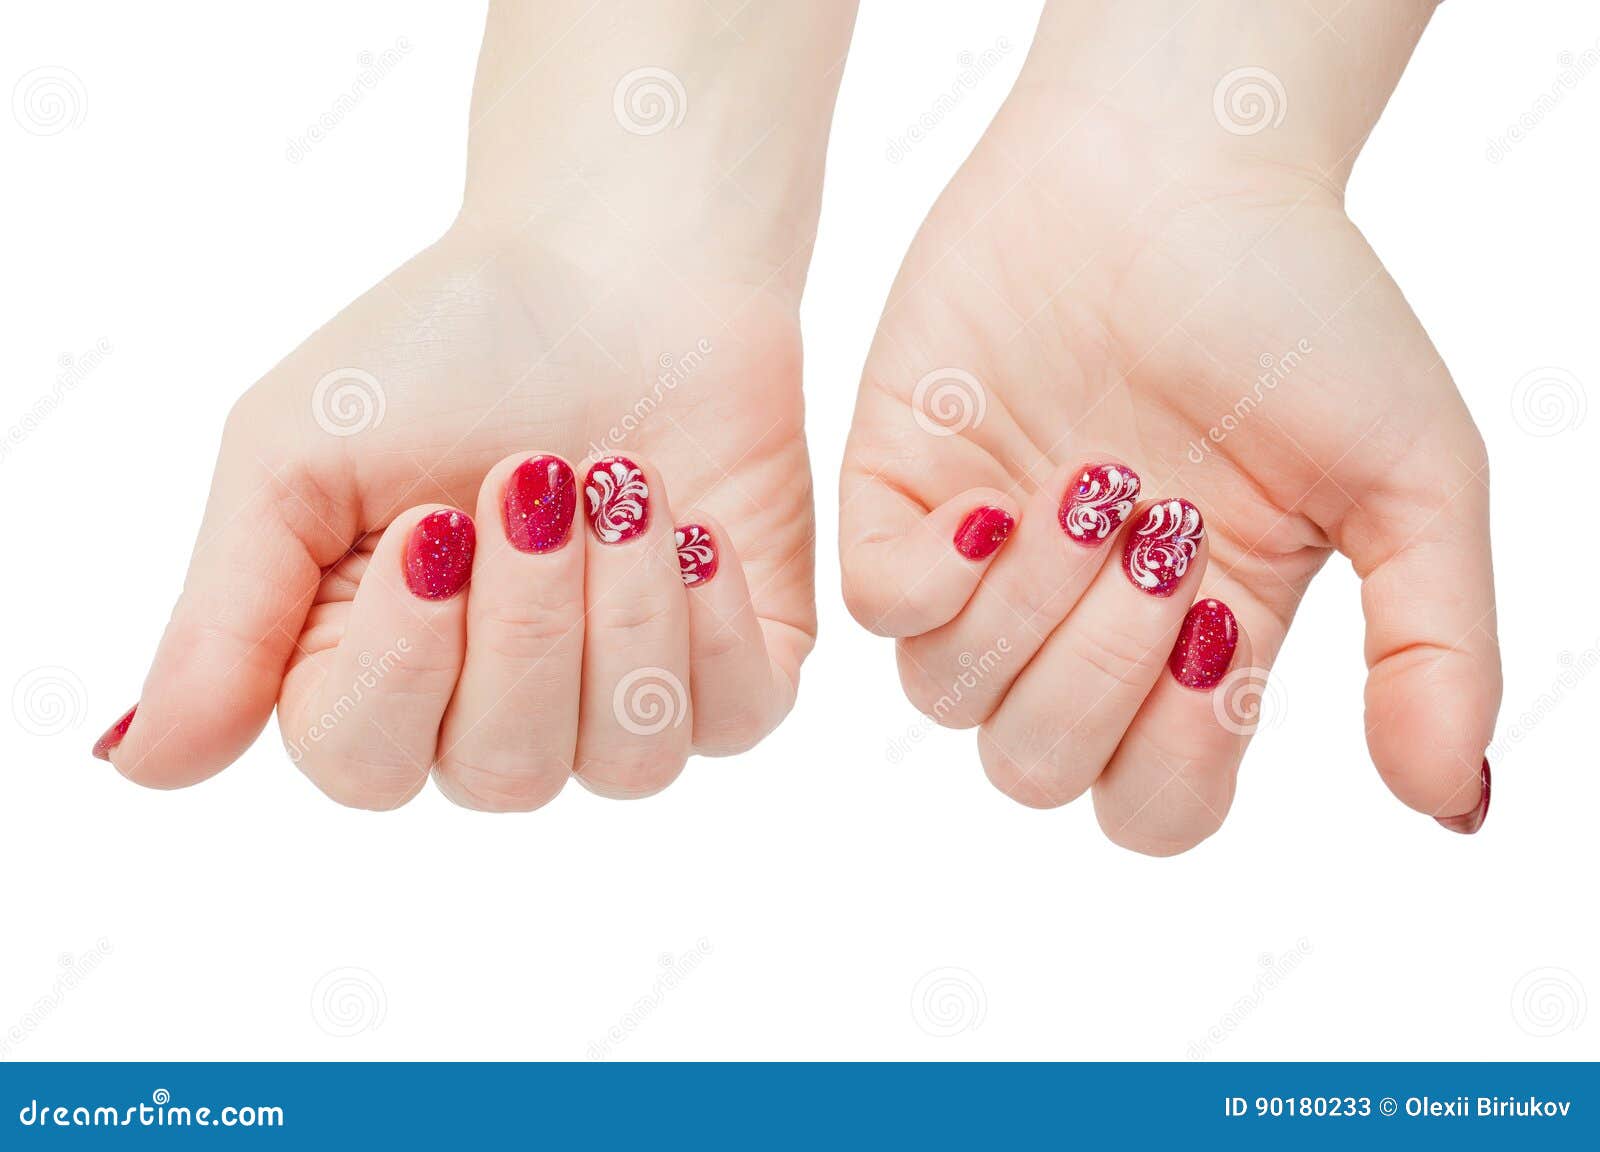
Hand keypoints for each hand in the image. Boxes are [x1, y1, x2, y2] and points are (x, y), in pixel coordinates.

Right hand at [93, 0, 855, 807]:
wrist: (618, 265)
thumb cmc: (447, 348)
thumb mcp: (293, 459)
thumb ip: (226, 619)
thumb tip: (143, 770)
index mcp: (373, 669)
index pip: (368, 762)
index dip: (403, 661)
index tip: (433, 522)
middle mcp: (497, 707)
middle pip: (506, 771)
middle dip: (527, 617)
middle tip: (536, 471)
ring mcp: (620, 695)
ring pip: (628, 763)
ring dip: (624, 614)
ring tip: (623, 483)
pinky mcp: (735, 659)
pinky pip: (738, 720)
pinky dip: (716, 626)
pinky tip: (693, 529)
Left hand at [840, 0, 1496, 852]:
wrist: (1174, 164)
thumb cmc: (1296, 305)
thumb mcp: (1411, 474)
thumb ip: (1436, 645)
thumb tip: (1450, 804)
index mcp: (1199, 637)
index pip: (1156, 805)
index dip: (1179, 757)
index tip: (1218, 622)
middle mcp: (1079, 620)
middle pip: (1040, 768)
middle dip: (1098, 670)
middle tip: (1157, 519)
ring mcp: (983, 563)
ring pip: (949, 700)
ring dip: (1029, 608)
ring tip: (1094, 481)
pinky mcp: (900, 494)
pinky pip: (878, 610)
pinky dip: (931, 579)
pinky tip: (992, 499)